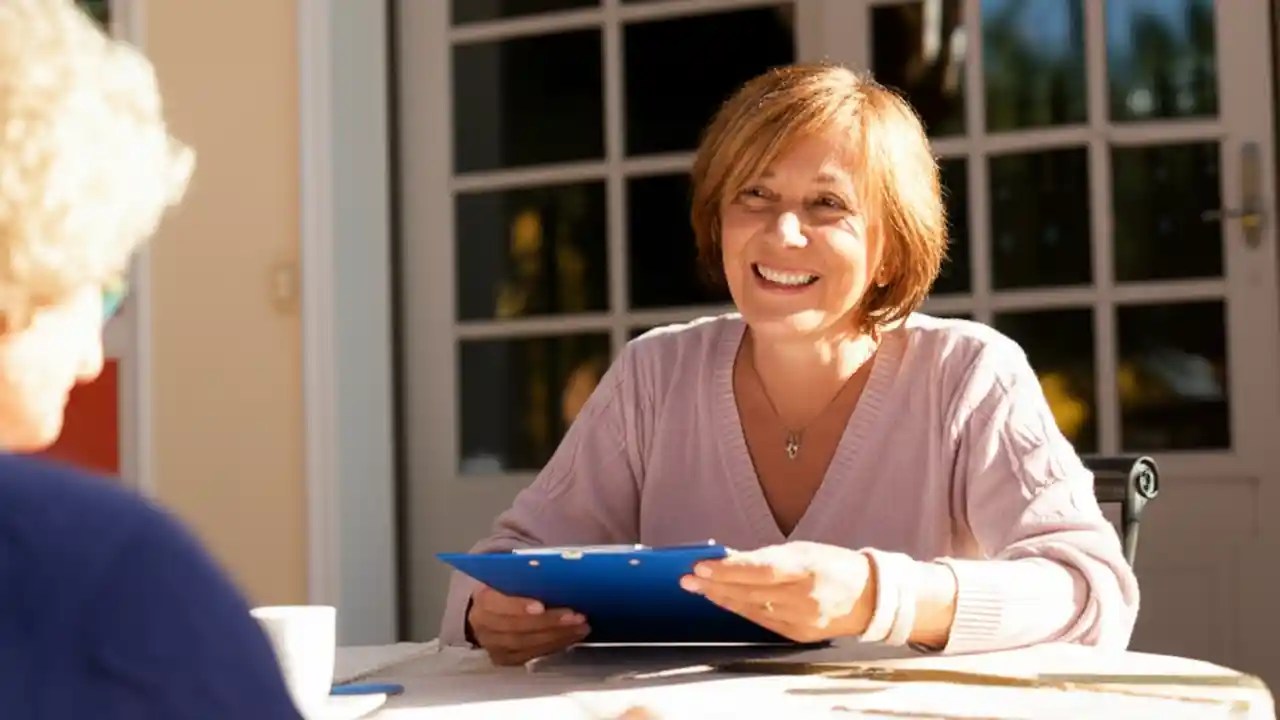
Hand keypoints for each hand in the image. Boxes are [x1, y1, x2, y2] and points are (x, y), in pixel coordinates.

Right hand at [467, 585, 590, 665]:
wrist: (488, 610)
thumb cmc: (505, 586)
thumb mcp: (509, 575)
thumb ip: (525, 574)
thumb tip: (554, 569)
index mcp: (483, 600)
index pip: (499, 605)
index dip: (519, 607)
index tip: (541, 606)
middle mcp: (484, 627)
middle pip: (517, 628)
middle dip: (550, 623)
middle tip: (577, 617)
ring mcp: (494, 647)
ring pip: (527, 645)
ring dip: (558, 636)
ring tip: (581, 627)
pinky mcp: (506, 659)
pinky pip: (533, 655)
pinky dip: (555, 646)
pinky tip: (572, 637)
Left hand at [679, 541, 875, 643]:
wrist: (870, 598)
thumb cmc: (834, 566)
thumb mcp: (804, 550)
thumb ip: (768, 557)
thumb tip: (729, 559)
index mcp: (809, 567)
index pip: (761, 570)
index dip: (729, 570)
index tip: (702, 566)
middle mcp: (805, 596)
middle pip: (751, 592)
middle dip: (715, 585)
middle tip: (688, 578)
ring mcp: (802, 619)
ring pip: (752, 609)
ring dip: (722, 598)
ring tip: (699, 588)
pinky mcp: (799, 635)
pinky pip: (762, 622)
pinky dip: (741, 610)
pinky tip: (724, 601)